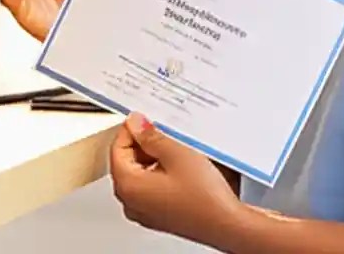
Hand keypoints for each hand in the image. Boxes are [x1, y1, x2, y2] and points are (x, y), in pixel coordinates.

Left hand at [110, 113, 244, 247]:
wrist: (227, 224)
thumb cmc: (205, 198)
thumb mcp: (177, 154)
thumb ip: (152, 136)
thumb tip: (137, 124)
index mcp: (129, 186)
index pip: (117, 148)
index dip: (131, 129)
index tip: (145, 118)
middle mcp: (131, 202)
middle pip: (126, 162)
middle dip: (142, 144)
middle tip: (163, 131)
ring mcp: (144, 211)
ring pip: (139, 174)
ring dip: (153, 158)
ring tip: (177, 149)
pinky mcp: (159, 215)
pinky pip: (151, 188)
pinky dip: (160, 174)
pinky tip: (180, 167)